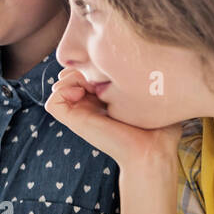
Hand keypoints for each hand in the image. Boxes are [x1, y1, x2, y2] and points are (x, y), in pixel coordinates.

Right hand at [44, 66, 183, 169]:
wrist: (153, 150)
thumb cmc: (160, 129)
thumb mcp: (153, 98)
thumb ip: (146, 81)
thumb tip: (149, 63)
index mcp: (106, 101)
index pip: (89, 74)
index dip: (94, 64)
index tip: (111, 64)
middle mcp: (91, 106)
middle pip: (72, 75)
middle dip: (81, 66)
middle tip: (99, 71)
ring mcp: (81, 114)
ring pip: (60, 85)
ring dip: (71, 76)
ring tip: (89, 81)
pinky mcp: (74, 122)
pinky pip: (53, 102)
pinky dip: (62, 91)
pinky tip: (82, 91)